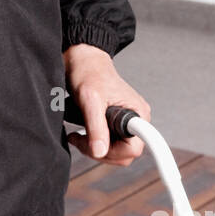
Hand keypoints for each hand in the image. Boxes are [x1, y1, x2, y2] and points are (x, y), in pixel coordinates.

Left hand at [62, 43, 150, 165]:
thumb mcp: (90, 100)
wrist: (82, 61)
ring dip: (93, 148)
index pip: (133, 148)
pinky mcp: (114, 124)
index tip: (98, 151)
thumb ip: (96, 127)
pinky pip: (107, 144)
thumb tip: (100, 152)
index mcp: (137, 114)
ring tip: (77, 135)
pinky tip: (80, 134)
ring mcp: (125, 123)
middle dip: (99, 151)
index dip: (114, 153)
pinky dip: (92, 143)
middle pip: (124, 154)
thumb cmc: (88, 73)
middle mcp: (136, 120)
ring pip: (114, 152)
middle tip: (79, 139)